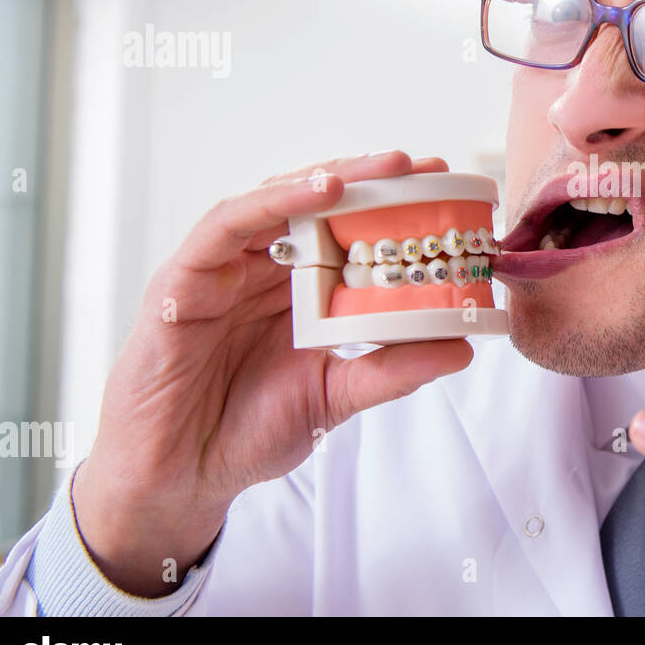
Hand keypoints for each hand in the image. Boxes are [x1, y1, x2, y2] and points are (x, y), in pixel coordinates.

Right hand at [73, 151, 473, 597]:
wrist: (180, 478)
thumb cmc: (248, 432)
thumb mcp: (336, 396)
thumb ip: (392, 370)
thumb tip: (463, 349)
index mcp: (297, 292)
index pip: (346, 234)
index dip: (395, 210)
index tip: (449, 194)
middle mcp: (260, 271)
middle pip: (317, 206)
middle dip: (373, 181)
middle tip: (427, 166)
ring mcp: (221, 271)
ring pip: (277, 202)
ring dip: (332, 179)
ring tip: (386, 170)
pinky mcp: (183, 280)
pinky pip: (227, 225)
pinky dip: (272, 202)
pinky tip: (317, 192)